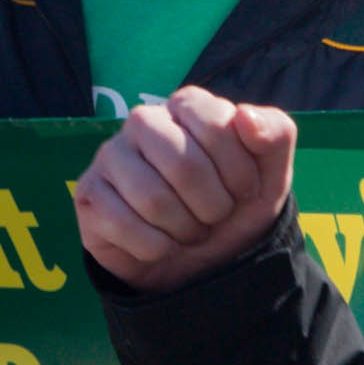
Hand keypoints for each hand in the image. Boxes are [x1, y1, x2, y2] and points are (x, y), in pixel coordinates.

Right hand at [74, 88, 299, 287]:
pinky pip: (123, 225)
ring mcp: (110, 156)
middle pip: (183, 165)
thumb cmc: (234, 204)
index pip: (216, 125)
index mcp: (187, 106)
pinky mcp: (89, 194)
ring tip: (188, 230)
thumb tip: (244, 117)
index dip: (239, 172)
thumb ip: (274, 135)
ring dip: (185, 230)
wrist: (203, 259)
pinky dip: (155, 247)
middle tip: (213, 217)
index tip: (244, 191)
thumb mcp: (270, 174)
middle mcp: (143, 122)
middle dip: (212, 206)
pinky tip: (161, 244)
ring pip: (153, 199)